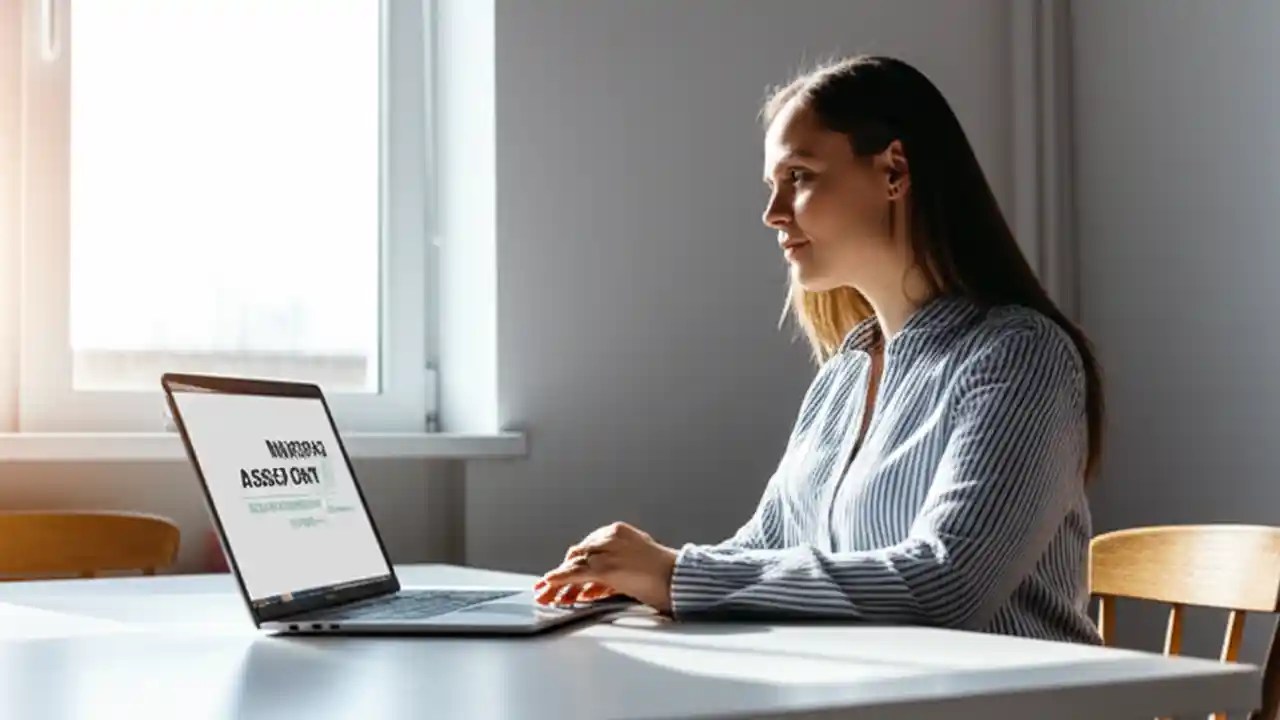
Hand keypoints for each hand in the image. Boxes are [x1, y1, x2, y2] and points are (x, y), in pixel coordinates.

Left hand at [533, 522, 677, 613]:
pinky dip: (558, 579)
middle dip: (562, 575)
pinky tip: (547, 585)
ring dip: (557, 582)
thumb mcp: (634, 568)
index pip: (587, 548)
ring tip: (545, 595)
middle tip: (548, 591)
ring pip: (573, 564)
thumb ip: (611, 574)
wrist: (680, 579)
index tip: (561, 580)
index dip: (572, 566)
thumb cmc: (664, 578)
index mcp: (618, 533)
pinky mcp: (606, 567)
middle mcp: (610, 537)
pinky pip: (574, 572)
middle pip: (577, 555)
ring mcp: (607, 550)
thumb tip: (588, 589)